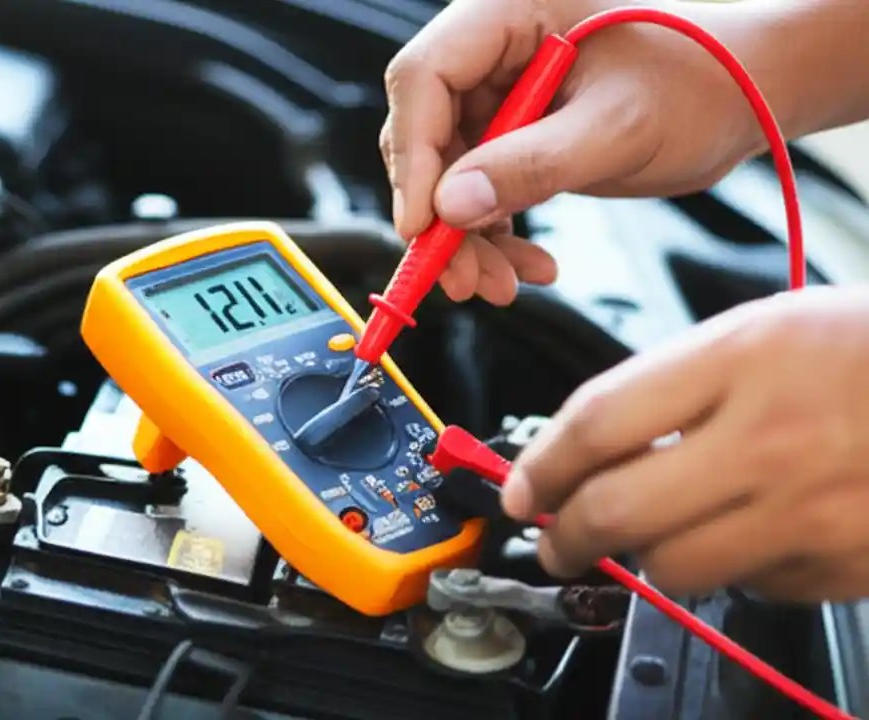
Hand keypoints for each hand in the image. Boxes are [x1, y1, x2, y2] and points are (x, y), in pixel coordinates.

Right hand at [382, 0, 775, 305]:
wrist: (751, 95)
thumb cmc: (704, 82)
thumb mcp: (618, 127)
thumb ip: (532, 165)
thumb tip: (449, 208)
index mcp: (509, 13)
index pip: (424, 79)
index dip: (413, 154)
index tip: (422, 225)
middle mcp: (493, 52)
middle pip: (426, 135)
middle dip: (440, 215)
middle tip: (461, 279)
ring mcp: (501, 97)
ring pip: (448, 176)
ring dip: (468, 240)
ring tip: (502, 287)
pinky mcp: (516, 137)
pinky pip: (481, 192)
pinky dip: (496, 236)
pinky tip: (530, 266)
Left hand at [503, 287, 868, 602]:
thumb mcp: (764, 331)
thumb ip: (672, 388)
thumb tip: (585, 449)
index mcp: (743, 359)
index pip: (598, 423)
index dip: (539, 465)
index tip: (520, 488)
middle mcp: (772, 438)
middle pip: (618, 510)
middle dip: (565, 534)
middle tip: (555, 539)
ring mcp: (813, 510)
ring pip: (674, 566)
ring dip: (645, 556)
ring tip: (653, 533)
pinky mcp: (846, 565)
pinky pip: (751, 587)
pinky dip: (733, 568)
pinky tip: (752, 532)